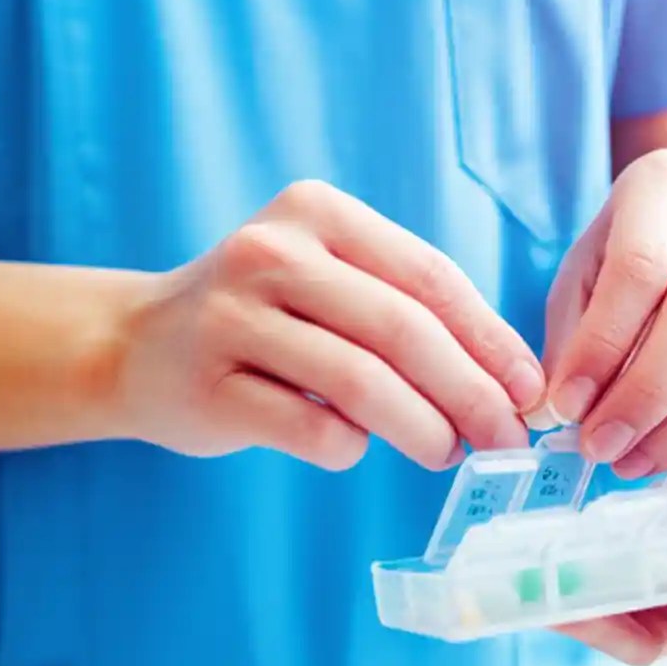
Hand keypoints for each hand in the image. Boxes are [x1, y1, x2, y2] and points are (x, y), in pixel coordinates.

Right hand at [117, 180, 543, 469]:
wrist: (137, 345)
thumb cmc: (266, 318)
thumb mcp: (332, 282)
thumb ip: (408, 311)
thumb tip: (510, 384)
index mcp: (318, 212)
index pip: (430, 276)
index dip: (491, 338)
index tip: (530, 388)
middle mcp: (271, 251)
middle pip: (404, 330)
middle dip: (470, 392)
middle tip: (504, 436)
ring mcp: (231, 316)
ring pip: (361, 381)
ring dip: (423, 427)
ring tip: (448, 453)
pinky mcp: (206, 385)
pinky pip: (310, 428)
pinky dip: (351, 447)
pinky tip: (356, 446)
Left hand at [537, 148, 666, 477]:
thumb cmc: (630, 250)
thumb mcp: (584, 270)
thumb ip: (570, 336)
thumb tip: (554, 414)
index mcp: (665, 184)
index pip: (641, 267)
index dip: (602, 345)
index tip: (566, 407)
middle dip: (647, 393)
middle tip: (601, 447)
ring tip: (634, 462)